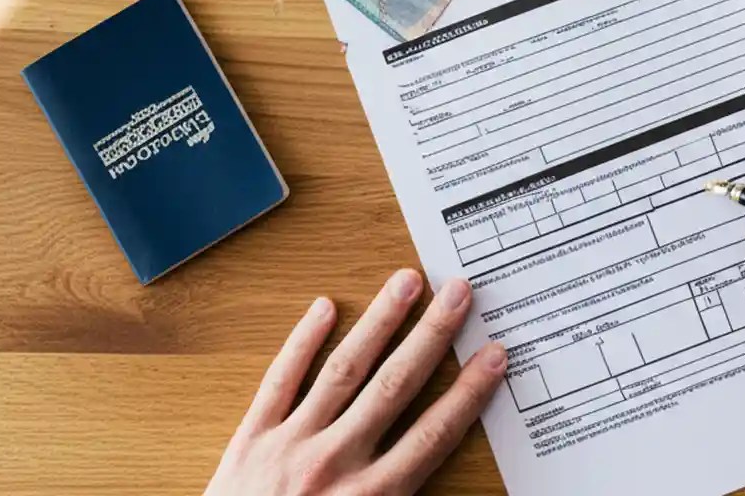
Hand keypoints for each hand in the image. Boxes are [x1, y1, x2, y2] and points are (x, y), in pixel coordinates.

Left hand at [206, 269, 505, 495]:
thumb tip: (439, 459)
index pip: (434, 432)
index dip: (468, 391)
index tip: (493, 354)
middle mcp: (335, 463)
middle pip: (396, 386)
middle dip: (432, 335)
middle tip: (457, 293)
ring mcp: (291, 445)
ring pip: (344, 370)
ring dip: (379, 322)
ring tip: (405, 282)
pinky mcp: (251, 439)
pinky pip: (280, 380)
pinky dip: (302, 342)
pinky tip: (323, 307)